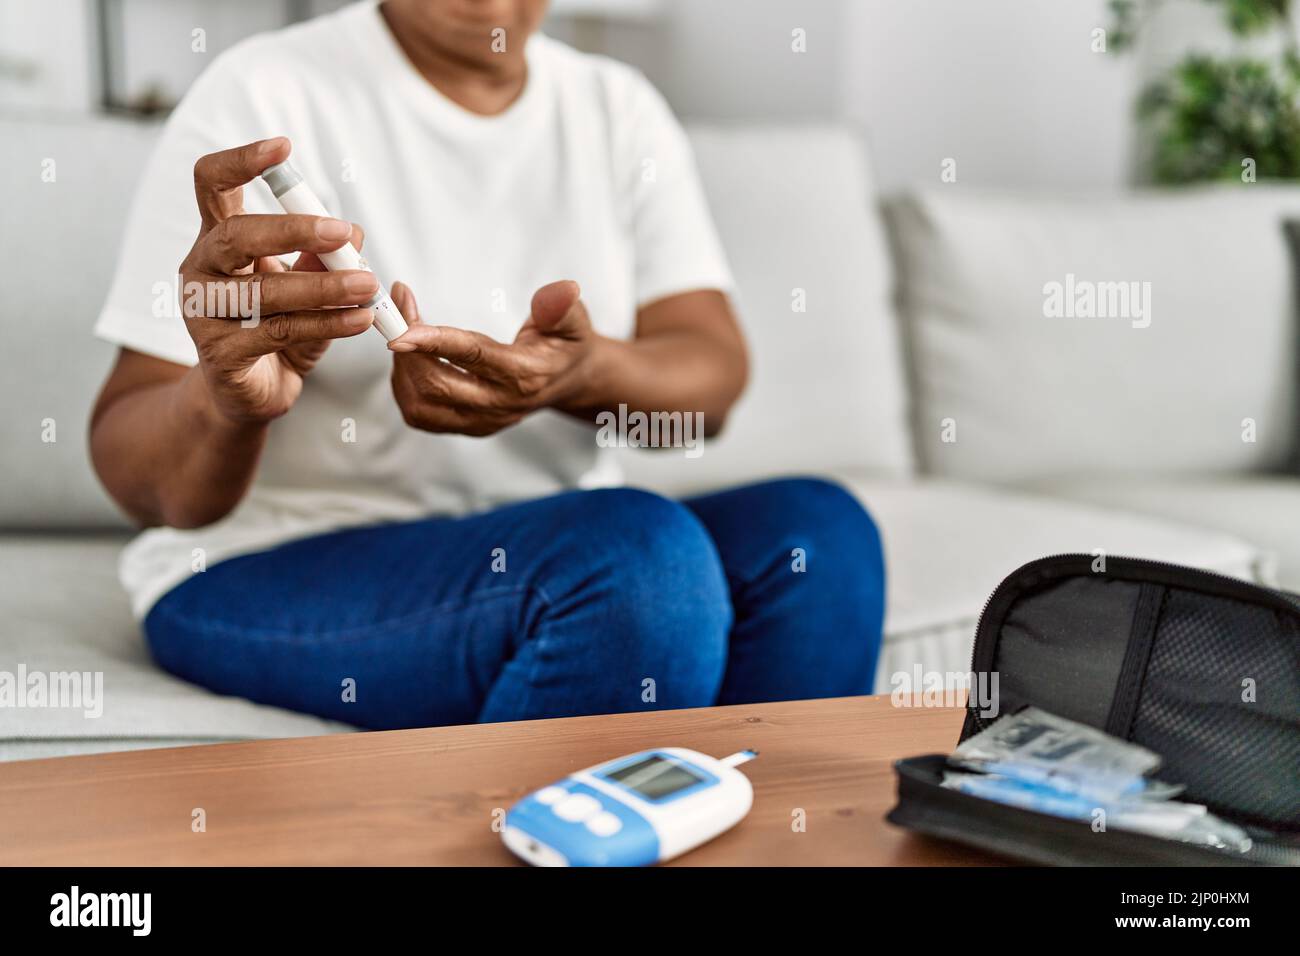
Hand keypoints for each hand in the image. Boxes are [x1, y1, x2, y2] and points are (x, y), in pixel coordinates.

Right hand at [180, 137, 377, 424]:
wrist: (250, 392)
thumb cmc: (276, 327)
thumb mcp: (305, 285)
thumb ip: (322, 256)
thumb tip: (354, 233)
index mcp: (216, 239)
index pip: (211, 184)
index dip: (242, 161)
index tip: (284, 147)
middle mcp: (201, 269)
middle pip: (235, 234)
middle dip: (293, 229)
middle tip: (343, 232)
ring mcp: (204, 313)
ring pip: (264, 291)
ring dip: (324, 287)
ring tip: (369, 285)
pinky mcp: (222, 355)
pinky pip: (280, 332)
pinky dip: (327, 324)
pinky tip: (360, 319)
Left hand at [388, 279, 596, 435]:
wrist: (568, 381)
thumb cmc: (565, 346)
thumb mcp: (573, 322)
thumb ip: (560, 307)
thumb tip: (563, 289)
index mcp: (524, 375)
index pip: (473, 357)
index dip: (434, 342)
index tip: (402, 330)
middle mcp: (500, 404)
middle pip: (437, 385)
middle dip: (409, 347)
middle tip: (397, 310)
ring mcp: (482, 421)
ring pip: (421, 405)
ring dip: (403, 368)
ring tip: (405, 334)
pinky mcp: (468, 427)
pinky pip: (421, 417)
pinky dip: (405, 388)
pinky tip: (410, 360)